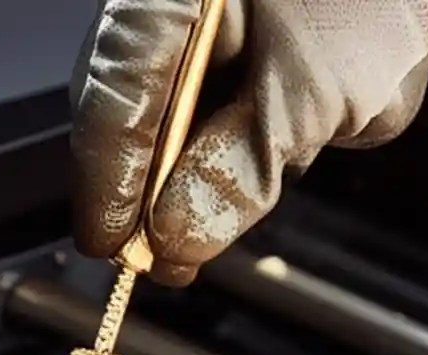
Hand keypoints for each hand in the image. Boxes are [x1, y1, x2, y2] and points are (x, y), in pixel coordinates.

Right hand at [71, 0, 427, 285]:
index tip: (111, 246)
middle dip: (161, 186)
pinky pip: (246, 116)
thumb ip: (235, 167)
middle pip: (141, 110)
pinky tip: (321, 122)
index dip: (106, 179)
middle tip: (166, 257)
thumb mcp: (308, 92)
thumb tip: (175, 234)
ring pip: (194, 123)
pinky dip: (276, 139)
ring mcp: (228, 26)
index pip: (113, 90)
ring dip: (230, 162)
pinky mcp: (269, 54)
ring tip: (266, 174)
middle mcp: (192, 5)